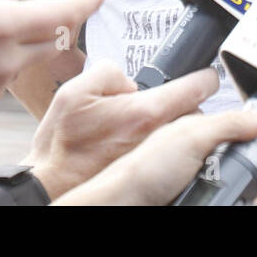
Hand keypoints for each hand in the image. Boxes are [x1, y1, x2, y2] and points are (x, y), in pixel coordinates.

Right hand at [24, 62, 222, 199]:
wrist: (51, 184)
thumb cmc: (61, 144)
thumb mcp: (76, 91)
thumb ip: (110, 73)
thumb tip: (130, 83)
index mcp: (145, 112)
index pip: (199, 87)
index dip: (204, 76)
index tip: (205, 75)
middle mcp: (158, 136)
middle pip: (194, 111)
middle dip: (181, 103)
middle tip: (154, 103)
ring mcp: (158, 157)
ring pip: (182, 132)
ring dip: (171, 125)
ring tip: (139, 126)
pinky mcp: (152, 172)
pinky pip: (169, 150)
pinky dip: (160, 144)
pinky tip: (134, 144)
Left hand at [53, 100, 256, 205]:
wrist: (124, 207)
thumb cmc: (142, 170)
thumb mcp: (192, 136)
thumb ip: (232, 122)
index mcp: (200, 134)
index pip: (244, 131)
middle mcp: (204, 159)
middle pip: (251, 161)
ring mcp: (204, 184)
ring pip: (246, 185)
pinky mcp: (203, 201)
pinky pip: (235, 200)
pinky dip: (247, 201)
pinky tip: (252, 200)